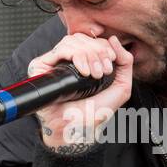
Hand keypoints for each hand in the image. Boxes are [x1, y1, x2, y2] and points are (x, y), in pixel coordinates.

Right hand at [31, 33, 133, 148]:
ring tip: (93, 74)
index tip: (110, 66)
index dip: (104, 48)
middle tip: (103, 72)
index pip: (93, 40)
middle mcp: (68, 60)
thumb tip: (113, 39)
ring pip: (72, 40)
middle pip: (84, 38)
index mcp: (85, 61)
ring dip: (88, 54)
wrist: (78, 128)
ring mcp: (54, 62)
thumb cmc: (95, 112)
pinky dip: (76, 56)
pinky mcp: (41, 66)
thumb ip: (125, 62)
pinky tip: (84, 72)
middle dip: (98, 51)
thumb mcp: (121, 87)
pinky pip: (60, 49)